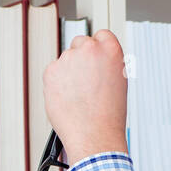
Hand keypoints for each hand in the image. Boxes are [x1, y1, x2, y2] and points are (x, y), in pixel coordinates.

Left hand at [42, 29, 128, 166]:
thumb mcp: (119, 81)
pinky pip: (52, 72)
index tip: (94, 59)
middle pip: (80, 44)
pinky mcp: (51, 71)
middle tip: (84, 82)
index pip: (101, 35)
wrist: (94, 135)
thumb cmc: (108, 115)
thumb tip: (96, 60)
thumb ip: (107, 64)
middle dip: (81, 59)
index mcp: (110, 50)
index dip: (97, 49)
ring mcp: (68, 59)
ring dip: (68, 73)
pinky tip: (67, 98)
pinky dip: (56, 83)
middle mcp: (89, 50)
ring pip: (65, 60)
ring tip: (77, 96)